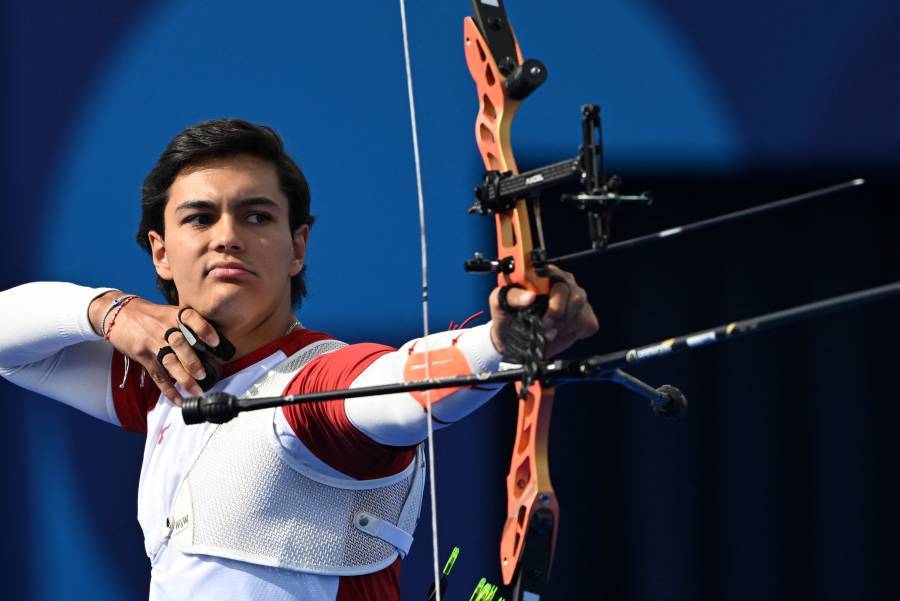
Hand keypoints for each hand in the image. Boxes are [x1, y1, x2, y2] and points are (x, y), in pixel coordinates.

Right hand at [89, 293, 221, 402]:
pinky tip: (179, 400)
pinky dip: (169, 390)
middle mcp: (164, 328)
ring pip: (169, 362)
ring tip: (196, 391)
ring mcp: (153, 343)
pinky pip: (158, 375)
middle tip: (203, 375)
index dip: (204, 330)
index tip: (215, 342)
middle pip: (179, 344)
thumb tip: (211, 343)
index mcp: (174, 315)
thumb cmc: (149, 315)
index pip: (191, 318)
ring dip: (184, 379)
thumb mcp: (169, 312)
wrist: (119, 314)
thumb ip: (187, 325)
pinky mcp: (143, 356)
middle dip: (192, 361)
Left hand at [489, 265, 598, 358]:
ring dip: (564, 323)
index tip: (540, 308)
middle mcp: (562, 281)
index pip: (554, 274)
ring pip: (580, 305)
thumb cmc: (506, 316)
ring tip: (549, 329)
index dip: (550, 294)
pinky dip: (574, 331)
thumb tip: (529, 296)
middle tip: (544, 324)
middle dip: (557, 312)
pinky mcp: (583, 314)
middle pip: (572, 292)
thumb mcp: (499, 303)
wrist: (510, 339)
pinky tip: (561, 331)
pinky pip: (588, 322)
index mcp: (542, 274)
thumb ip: (511, 295)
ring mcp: (574, 297)